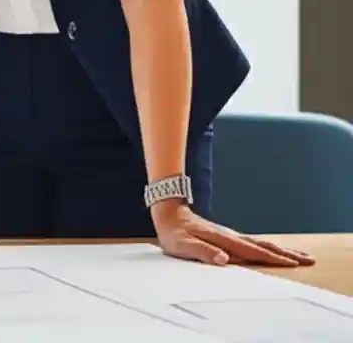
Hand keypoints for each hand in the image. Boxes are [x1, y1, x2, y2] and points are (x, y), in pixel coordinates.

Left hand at [151, 200, 314, 266]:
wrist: (168, 213)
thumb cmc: (174, 233)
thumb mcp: (183, 245)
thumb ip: (203, 251)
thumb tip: (224, 259)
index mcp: (223, 240)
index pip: (253, 251)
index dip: (273, 258)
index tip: (293, 263)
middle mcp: (231, 236)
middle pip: (264, 246)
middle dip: (287, 254)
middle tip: (309, 260)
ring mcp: (231, 236)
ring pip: (261, 244)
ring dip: (281, 250)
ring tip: (300, 256)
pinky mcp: (228, 237)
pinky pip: (253, 244)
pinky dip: (267, 248)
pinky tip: (273, 252)